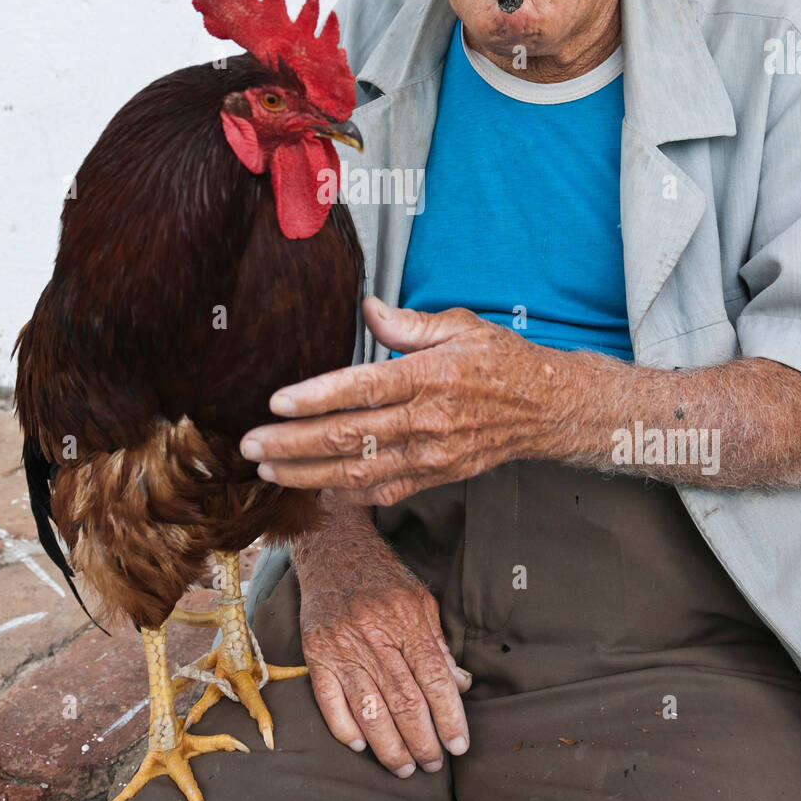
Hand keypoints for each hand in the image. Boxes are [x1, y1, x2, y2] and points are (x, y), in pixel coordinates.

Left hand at [240, 295, 566, 504]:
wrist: (549, 409)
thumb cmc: (502, 361)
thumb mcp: (461, 326)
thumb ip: (409, 323)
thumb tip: (367, 308)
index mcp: (431, 376)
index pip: (364, 389)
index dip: (317, 398)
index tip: (277, 403)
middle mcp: (429, 421)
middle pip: (350, 437)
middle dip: (293, 444)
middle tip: (251, 444)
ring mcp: (433, 455)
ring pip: (359, 471)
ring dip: (308, 473)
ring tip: (267, 469)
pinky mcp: (437, 476)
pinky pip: (384, 490)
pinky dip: (346, 492)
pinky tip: (314, 487)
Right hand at [296, 521, 471, 776]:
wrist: (332, 548)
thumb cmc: (382, 576)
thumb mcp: (419, 600)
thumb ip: (438, 645)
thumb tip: (460, 685)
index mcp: (405, 618)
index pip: (434, 680)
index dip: (450, 718)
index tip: (460, 745)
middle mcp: (372, 634)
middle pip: (404, 701)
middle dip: (423, 741)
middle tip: (434, 764)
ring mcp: (341, 645)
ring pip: (369, 710)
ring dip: (389, 747)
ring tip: (404, 767)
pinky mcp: (315, 652)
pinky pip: (329, 702)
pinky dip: (346, 730)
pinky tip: (363, 746)